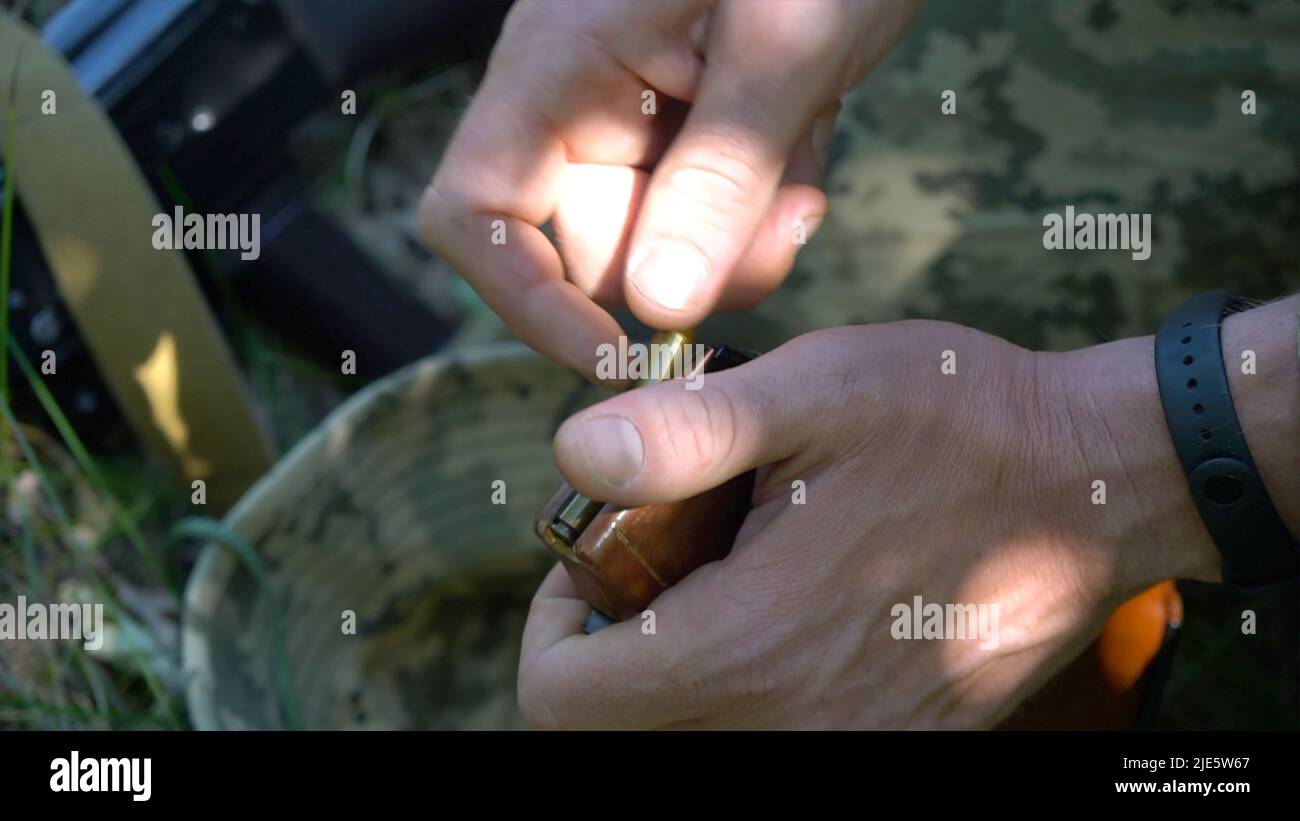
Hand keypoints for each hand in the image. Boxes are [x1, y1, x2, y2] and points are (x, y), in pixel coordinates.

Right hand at [419, 0, 919, 377]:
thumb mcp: (783, 47)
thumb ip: (722, 176)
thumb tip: (657, 308)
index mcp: (560, 64)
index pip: (476, 211)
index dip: (523, 300)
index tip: (613, 358)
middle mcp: (578, 102)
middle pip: (593, 253)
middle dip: (690, 269)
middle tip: (786, 220)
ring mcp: (633, 123)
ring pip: (662, 253)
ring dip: (740, 244)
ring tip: (803, 164)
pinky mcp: (686, 136)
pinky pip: (709, 224)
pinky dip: (761, 213)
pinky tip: (805, 151)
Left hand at [517, 321, 1221, 728]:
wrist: (1102, 481)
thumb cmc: (957, 421)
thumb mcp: (814, 391)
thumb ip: (680, 431)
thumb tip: (572, 453)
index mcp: (744, 647)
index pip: (561, 701)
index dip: (546, 623)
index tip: (592, 557)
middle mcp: (788, 726)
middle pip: (618, 734)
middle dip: (607, 651)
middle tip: (655, 560)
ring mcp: (848, 743)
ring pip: (693, 741)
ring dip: (674, 672)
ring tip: (724, 575)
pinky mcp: (896, 739)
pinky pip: (774, 738)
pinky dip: (748, 689)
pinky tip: (793, 605)